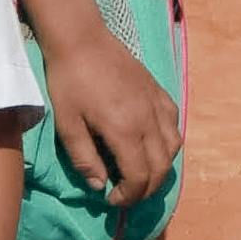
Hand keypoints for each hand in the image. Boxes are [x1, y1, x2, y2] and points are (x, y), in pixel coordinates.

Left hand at [40, 22, 178, 203]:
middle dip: (146, 189)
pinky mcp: (159, 92)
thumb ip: (84, 159)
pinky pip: (174, 124)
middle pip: (161, 168)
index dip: (128, 196)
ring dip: (161, 168)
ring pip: (173, 148)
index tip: (112, 200)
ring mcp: (158, 104)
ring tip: (141, 174)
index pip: (139, 177)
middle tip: (127, 195)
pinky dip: (168, 142)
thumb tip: (99, 186)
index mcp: (125, 130)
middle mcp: (148, 120)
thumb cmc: (68, 81)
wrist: (82, 39)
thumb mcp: (67, 124)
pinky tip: (151, 144)